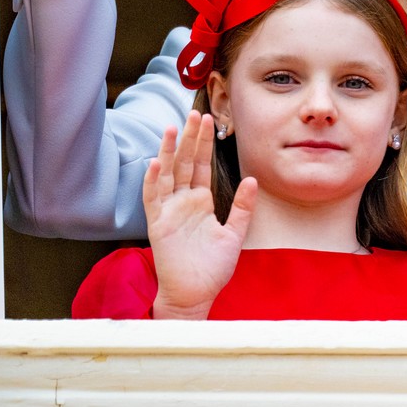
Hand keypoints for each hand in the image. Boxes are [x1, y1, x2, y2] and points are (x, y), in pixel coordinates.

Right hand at [143, 111, 253, 318]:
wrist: (196, 294)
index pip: (201, 166)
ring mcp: (169, 212)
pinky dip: (153, 180)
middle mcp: (183, 203)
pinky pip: (153, 199)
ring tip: (173, 128)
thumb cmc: (212, 268)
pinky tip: (157, 162)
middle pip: (185, 164)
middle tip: (194, 113)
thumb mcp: (234, 233)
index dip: (204, 144)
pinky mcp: (158, 225)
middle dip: (190, 139)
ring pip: (167, 175)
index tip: (209, 120)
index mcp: (200, 203)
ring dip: (169, 151)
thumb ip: (243, 207)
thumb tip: (252, 179)